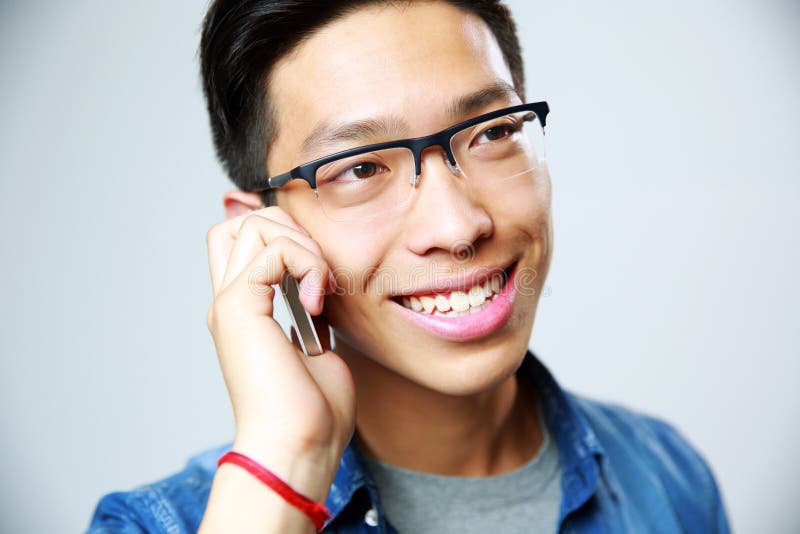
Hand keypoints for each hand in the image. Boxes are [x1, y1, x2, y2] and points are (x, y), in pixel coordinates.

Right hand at [205, 206, 355, 497]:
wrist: (299, 445)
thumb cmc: (313, 413)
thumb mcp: (317, 347)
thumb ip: (311, 312)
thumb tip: (319, 288)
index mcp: (245, 312)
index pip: (243, 242)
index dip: (282, 236)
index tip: (320, 275)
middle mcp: (230, 302)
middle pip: (242, 222)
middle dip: (293, 229)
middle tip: (321, 274)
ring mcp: (230, 302)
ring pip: (254, 224)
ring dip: (303, 245)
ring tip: (320, 287)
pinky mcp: (238, 306)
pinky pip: (274, 249)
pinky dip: (307, 264)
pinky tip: (316, 303)